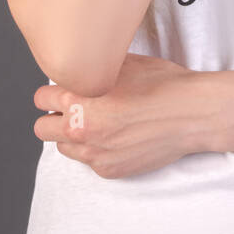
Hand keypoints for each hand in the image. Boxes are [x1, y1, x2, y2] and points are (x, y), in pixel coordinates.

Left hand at [33, 53, 217, 177]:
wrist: (192, 114)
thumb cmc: (163, 85)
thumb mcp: (123, 63)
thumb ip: (93, 69)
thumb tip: (80, 68)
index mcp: (79, 99)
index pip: (41, 99)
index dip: (54, 92)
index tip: (65, 91)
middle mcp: (81, 129)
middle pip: (42, 129)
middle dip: (54, 118)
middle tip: (74, 109)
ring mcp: (95, 154)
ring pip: (63, 148)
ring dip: (73, 136)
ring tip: (98, 123)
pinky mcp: (109, 170)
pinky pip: (88, 161)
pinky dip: (96, 150)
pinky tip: (117, 137)